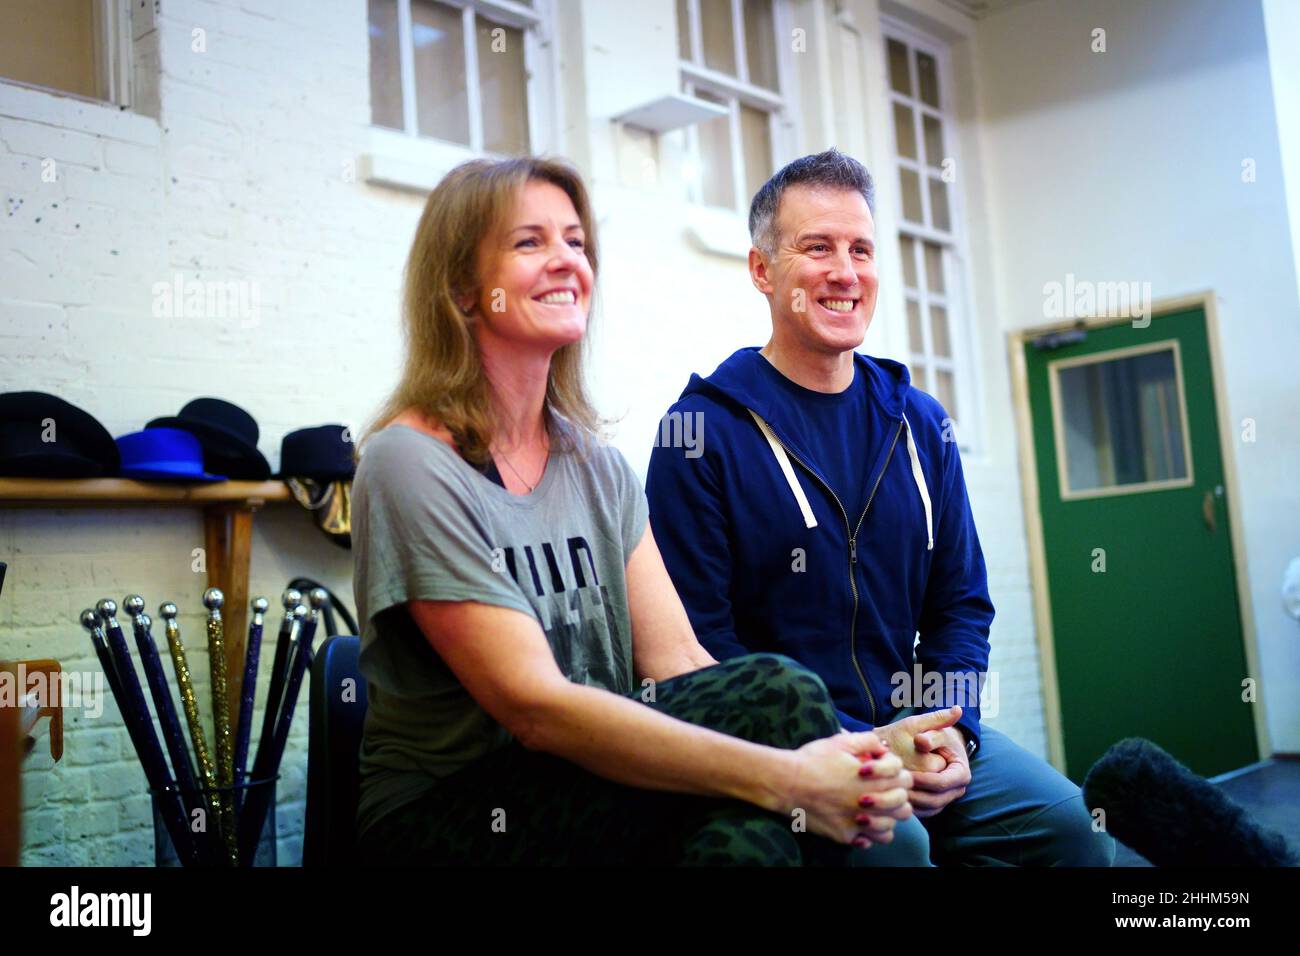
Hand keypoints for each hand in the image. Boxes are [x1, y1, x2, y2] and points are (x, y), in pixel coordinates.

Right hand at [787, 732, 913, 848]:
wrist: (786, 783)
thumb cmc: (812, 760)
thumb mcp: (840, 741)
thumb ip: (867, 741)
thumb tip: (882, 747)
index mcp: (874, 779)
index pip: (905, 779)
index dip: (895, 772)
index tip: (877, 769)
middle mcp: (872, 803)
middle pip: (903, 806)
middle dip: (896, 796)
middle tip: (881, 790)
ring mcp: (859, 822)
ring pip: (890, 827)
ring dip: (886, 817)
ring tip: (873, 809)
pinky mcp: (846, 835)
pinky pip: (869, 841)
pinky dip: (869, 834)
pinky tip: (859, 823)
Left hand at [872, 707, 970, 817]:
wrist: (935, 742)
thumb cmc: (934, 735)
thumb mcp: (934, 730)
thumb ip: (930, 734)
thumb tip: (921, 741)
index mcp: (961, 773)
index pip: (942, 782)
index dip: (923, 779)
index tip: (906, 772)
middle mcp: (956, 789)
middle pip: (935, 799)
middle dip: (914, 794)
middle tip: (894, 787)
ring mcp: (946, 799)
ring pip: (928, 808)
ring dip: (910, 803)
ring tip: (892, 792)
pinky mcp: (935, 804)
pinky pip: (923, 812)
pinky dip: (910, 807)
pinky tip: (894, 797)